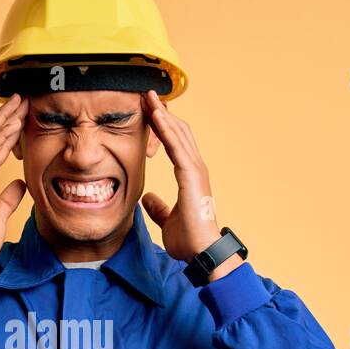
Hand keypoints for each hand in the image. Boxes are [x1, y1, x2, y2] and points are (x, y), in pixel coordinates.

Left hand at [140, 90, 239, 280]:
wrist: (201, 252)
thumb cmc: (189, 240)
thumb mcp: (167, 220)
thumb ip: (159, 208)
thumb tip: (148, 200)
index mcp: (190, 176)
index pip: (177, 144)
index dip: (164, 126)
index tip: (151, 111)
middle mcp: (195, 168)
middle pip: (179, 133)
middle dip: (163, 113)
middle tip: (148, 96)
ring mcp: (196, 170)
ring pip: (179, 134)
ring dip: (163, 115)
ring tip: (149, 98)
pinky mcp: (192, 176)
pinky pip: (177, 147)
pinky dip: (166, 130)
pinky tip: (156, 116)